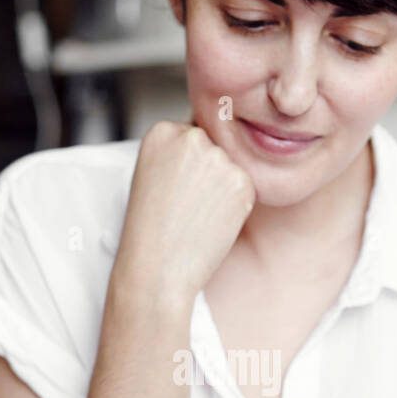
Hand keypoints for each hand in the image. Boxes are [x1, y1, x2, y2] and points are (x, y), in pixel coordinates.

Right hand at [112, 120, 255, 305]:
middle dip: (208, 177)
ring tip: (196, 216)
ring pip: (232, 170)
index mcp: (162, 131)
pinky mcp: (242, 181)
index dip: (188, 169)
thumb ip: (179, 155)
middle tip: (187, 206)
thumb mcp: (152, 176)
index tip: (176, 189)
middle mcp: (191, 137)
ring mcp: (218, 157)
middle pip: (214, 151)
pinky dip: (235, 208)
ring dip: (222, 192)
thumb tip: (213, 151)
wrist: (157, 267)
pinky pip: (246, 190)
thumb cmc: (150, 231)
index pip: (192, 140)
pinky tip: (211, 222)